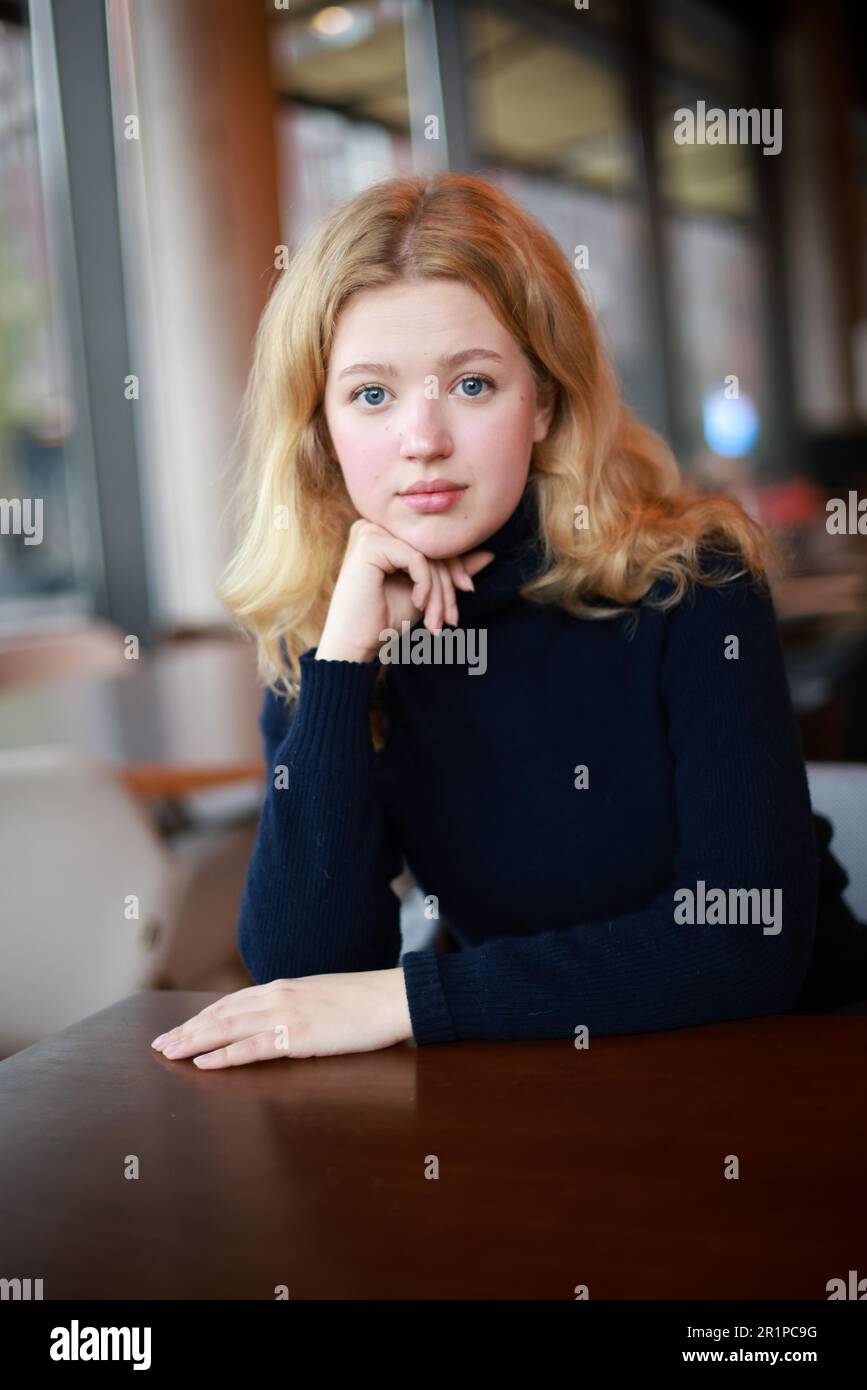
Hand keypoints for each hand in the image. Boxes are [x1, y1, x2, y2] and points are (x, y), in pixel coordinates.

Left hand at [150, 968, 413, 1067]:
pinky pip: (252, 1048)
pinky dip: (224, 1056)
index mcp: (283, 987)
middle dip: (187, 1030)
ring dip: (194, 1041)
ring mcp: (286, 1015)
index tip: (178, 1028)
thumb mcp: (322, 997)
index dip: (202, 1016)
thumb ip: (296, 1006)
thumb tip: (278, 1021)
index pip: (231, 1002)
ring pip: (228, 1028)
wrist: (392, 996)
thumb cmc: (365, 1001)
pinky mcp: (298, 1036)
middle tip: (158, 1045)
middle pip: (221, 1014)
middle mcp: (277, 996)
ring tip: (169, 1053)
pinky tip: (204, 1064)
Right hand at [316, 518, 495, 661]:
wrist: (355, 645)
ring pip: (427, 552)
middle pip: (433, 545)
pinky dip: (425, 584)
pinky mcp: (369, 543)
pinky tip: (417, 604)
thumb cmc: (385, 619)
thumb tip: (490, 553)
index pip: (433, 539)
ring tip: (436, 620)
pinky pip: (417, 558)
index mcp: (386, 531)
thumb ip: (452, 571)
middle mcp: (375, 525)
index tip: (468, 591)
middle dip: (448, 584)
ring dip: (439, 591)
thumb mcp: (427, 591)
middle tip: (451, 618)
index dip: (456, 565)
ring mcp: (370, 531)